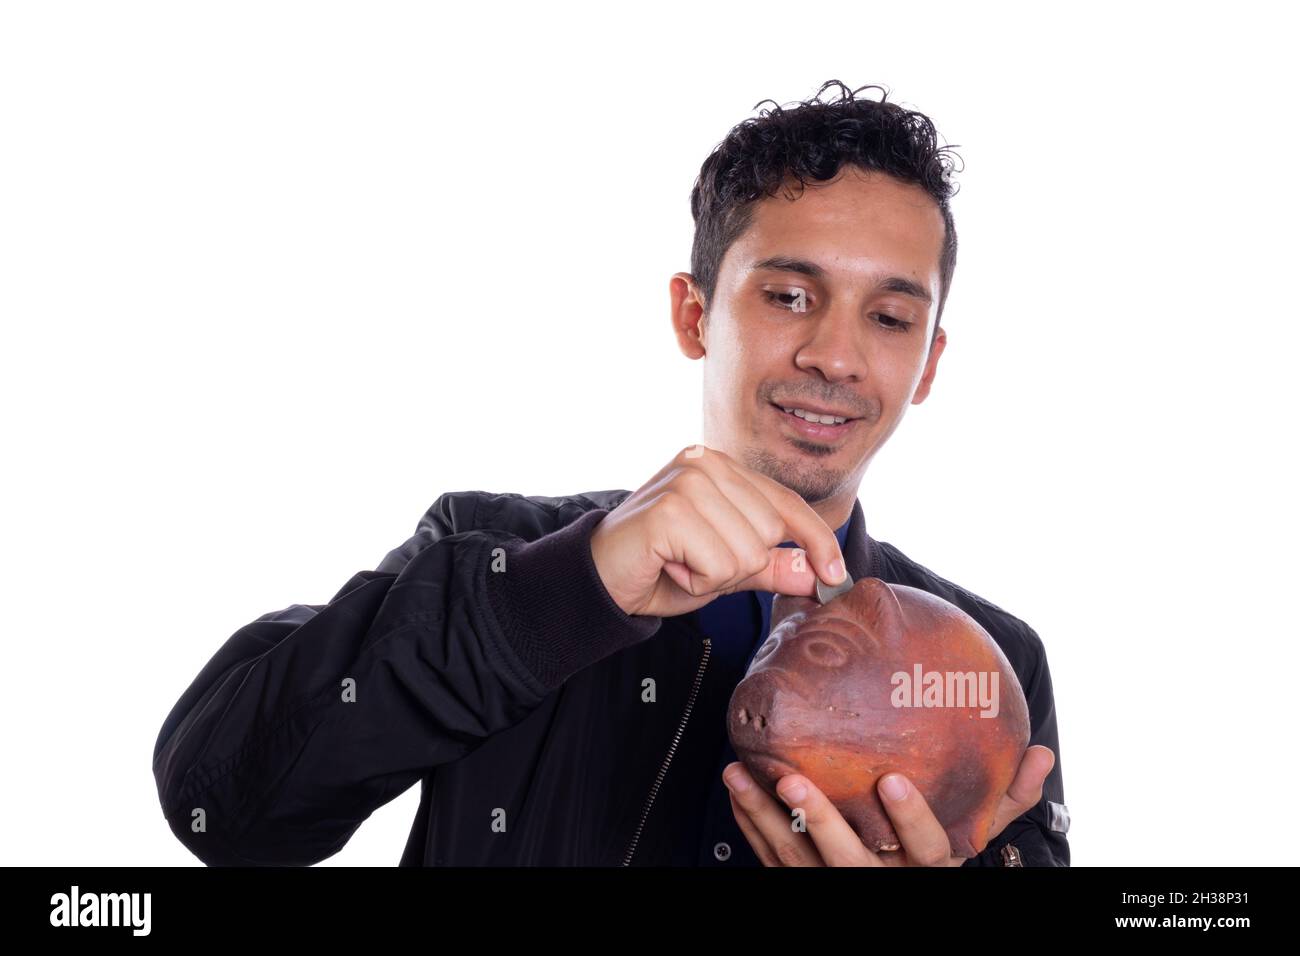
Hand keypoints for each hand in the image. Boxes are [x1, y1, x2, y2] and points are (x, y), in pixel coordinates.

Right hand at [589, 444, 845, 617]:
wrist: (597, 580)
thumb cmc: (660, 568)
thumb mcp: (726, 569)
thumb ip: (770, 565)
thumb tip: (818, 571)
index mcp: (722, 466)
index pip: (787, 503)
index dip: (817, 541)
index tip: (835, 574)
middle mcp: (706, 462)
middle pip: (771, 532)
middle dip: (740, 565)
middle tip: (694, 563)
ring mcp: (687, 480)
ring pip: (749, 552)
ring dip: (716, 575)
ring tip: (679, 563)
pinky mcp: (671, 509)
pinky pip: (720, 564)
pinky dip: (698, 580)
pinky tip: (668, 566)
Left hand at [723, 745, 1055, 865]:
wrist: (897, 892)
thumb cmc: (932, 854)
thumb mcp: (975, 831)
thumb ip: (1006, 796)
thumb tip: (1042, 753)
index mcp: (926, 868)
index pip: (923, 850)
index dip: (909, 818)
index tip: (891, 780)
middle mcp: (881, 882)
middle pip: (847, 860)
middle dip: (817, 821)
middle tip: (791, 781)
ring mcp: (838, 887)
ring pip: (795, 861)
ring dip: (763, 817)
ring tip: (739, 774)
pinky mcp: (803, 886)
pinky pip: (771, 861)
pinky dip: (750, 826)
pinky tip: (737, 790)